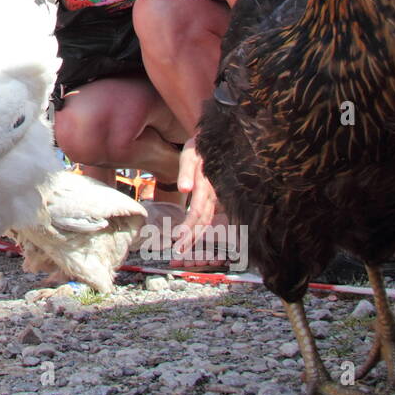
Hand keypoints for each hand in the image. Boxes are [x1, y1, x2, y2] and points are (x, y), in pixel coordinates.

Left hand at [169, 139, 225, 268]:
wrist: (211, 141)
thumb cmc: (197, 148)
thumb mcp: (189, 155)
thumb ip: (187, 172)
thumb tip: (184, 189)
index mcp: (206, 186)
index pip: (197, 211)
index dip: (189, 227)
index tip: (178, 239)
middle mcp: (213, 194)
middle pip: (203, 221)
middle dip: (191, 238)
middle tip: (178, 252)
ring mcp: (216, 197)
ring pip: (207, 221)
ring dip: (195, 236)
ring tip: (183, 249)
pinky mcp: (214, 198)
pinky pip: (208, 216)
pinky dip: (200, 228)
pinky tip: (192, 237)